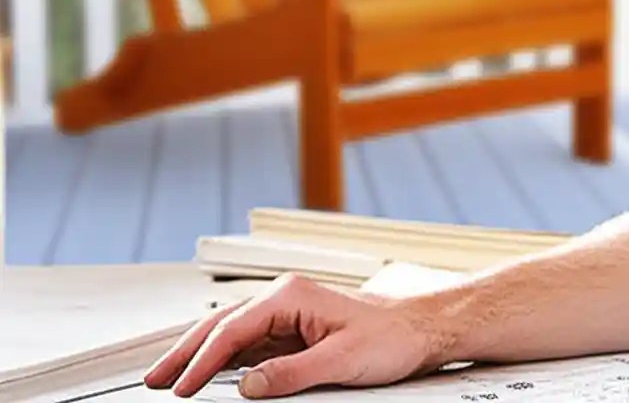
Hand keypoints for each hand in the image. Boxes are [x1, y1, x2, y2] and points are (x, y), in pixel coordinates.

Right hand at [145, 273, 459, 398]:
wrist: (419, 330)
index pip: (232, 331)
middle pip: (220, 326)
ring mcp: (286, 314)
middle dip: (184, 353)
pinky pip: (248, 345)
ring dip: (199, 355)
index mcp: (291, 296)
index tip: (181, 388)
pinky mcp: (293, 331)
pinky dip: (223, 360)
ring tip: (170, 378)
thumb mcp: (342, 360)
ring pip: (229, 334)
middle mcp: (284, 299)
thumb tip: (248, 385)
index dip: (201, 362)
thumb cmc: (392, 336)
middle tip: (154, 380)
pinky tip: (208, 376)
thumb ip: (291, 373)